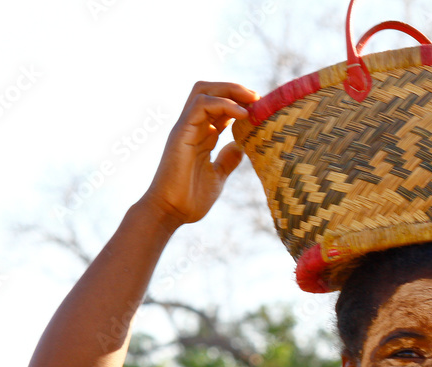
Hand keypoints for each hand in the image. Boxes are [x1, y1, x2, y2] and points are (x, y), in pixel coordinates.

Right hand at [139, 81, 259, 227]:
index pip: (219, 106)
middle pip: (210, 90)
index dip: (240, 102)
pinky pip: (200, 105)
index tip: (261, 108)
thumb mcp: (217, 176)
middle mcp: (192, 127)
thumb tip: (240, 147)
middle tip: (259, 98)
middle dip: (235, 89)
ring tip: (253, 100)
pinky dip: (223, 103)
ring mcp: (185, 127)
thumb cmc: (190, 198)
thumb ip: (227, 160)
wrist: (170, 212)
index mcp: (201, 135)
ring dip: (230, 90)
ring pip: (204, 91)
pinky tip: (242, 114)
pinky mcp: (181, 132)